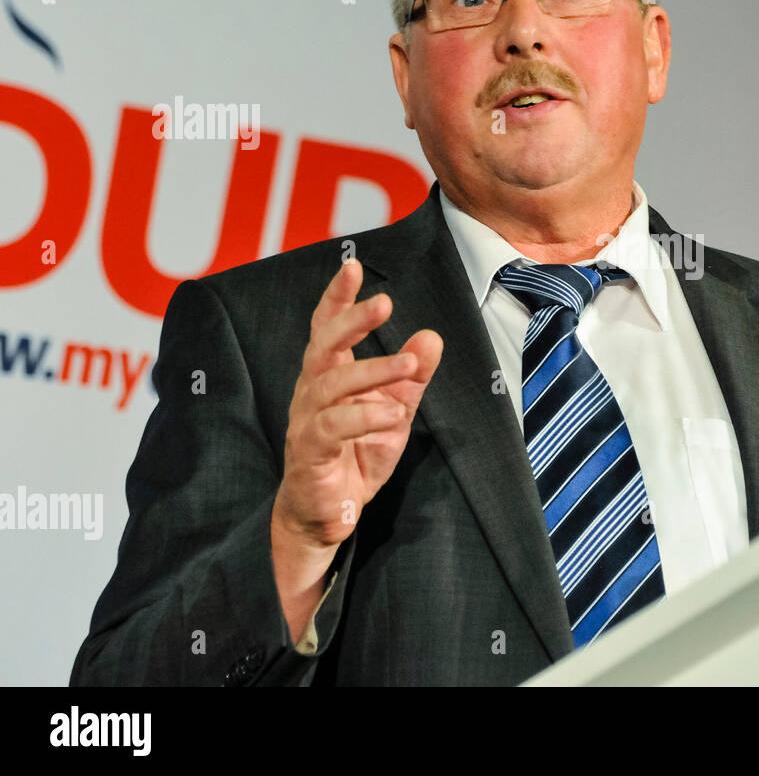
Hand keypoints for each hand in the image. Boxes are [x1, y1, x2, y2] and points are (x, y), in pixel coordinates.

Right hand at [275, 259, 441, 549]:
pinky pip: (334, 426)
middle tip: (384, 302)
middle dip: (352, 320)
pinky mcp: (309, 452)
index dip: (337, 296)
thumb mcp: (395, 411)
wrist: (328, 515)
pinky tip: (394, 415)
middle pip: (323, 344)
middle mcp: (311, 391)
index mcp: (328, 375)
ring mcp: (306, 421)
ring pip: (332, 384)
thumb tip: (431, 336)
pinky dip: (365, 416)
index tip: (352, 265)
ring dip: (373, 371)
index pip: (326, 327)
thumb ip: (412, 376)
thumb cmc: (357, 456)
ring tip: (409, 366)